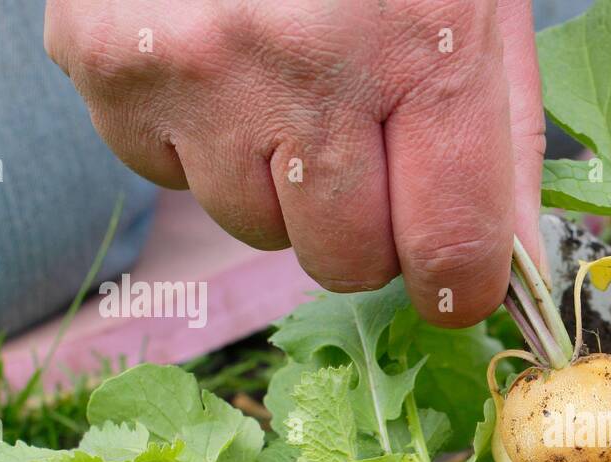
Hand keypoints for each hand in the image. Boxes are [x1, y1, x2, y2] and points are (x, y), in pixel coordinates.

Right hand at [44, 0, 544, 325]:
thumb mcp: (476, 1)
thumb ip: (501, 141)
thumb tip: (507, 270)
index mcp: (419, 37)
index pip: (449, 245)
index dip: (460, 285)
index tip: (456, 283)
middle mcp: (301, 59)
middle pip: (346, 260)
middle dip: (369, 227)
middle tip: (367, 142)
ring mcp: (192, 65)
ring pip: (255, 227)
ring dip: (281, 183)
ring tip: (286, 80)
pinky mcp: (104, 63)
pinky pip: (170, 176)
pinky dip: (202, 140)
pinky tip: (221, 62)